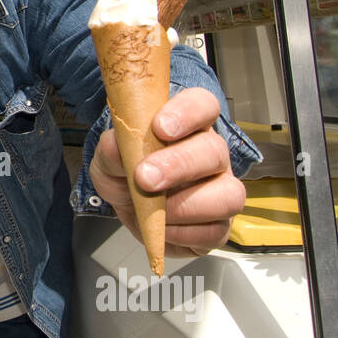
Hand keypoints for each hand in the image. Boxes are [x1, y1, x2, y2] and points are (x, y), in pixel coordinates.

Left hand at [88, 87, 245, 258]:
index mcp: (189, 126)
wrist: (131, 210)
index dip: (187, 113)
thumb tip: (117, 147)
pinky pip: (215, 231)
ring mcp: (221, 190)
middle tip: (145, 178)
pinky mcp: (219, 225)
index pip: (204, 105)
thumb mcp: (109, 159)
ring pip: (228, 194)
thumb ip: (111, 150)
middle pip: (215, 151)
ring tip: (154, 210)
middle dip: (179, 165)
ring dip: (186, 205)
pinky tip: (162, 227)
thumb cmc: (127, 174)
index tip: (160, 127)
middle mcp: (211, 155)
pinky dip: (183, 233)